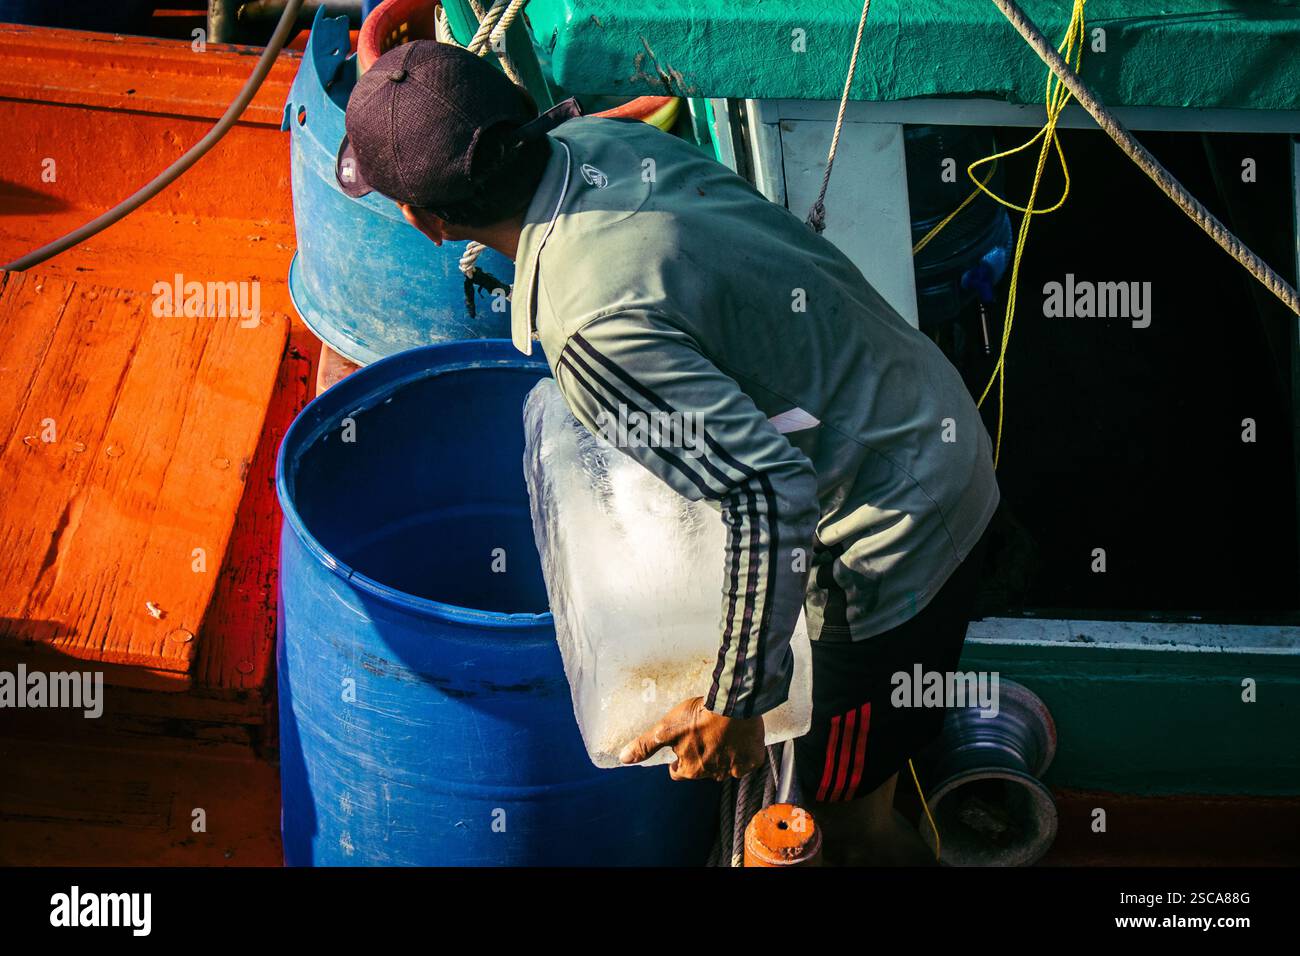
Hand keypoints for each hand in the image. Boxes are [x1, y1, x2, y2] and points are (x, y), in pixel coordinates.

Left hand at [619, 696, 765, 780]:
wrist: (735, 704)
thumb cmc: (699, 715)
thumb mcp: (666, 728)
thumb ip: (646, 745)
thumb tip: (623, 759)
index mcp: (690, 769)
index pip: (677, 773)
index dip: (676, 761)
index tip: (680, 748)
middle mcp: (712, 774)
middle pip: (701, 770)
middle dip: (700, 757)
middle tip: (702, 736)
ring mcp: (734, 769)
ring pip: (724, 766)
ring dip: (721, 755)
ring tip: (721, 734)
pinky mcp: (752, 760)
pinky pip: (746, 761)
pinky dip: (742, 752)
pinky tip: (739, 736)